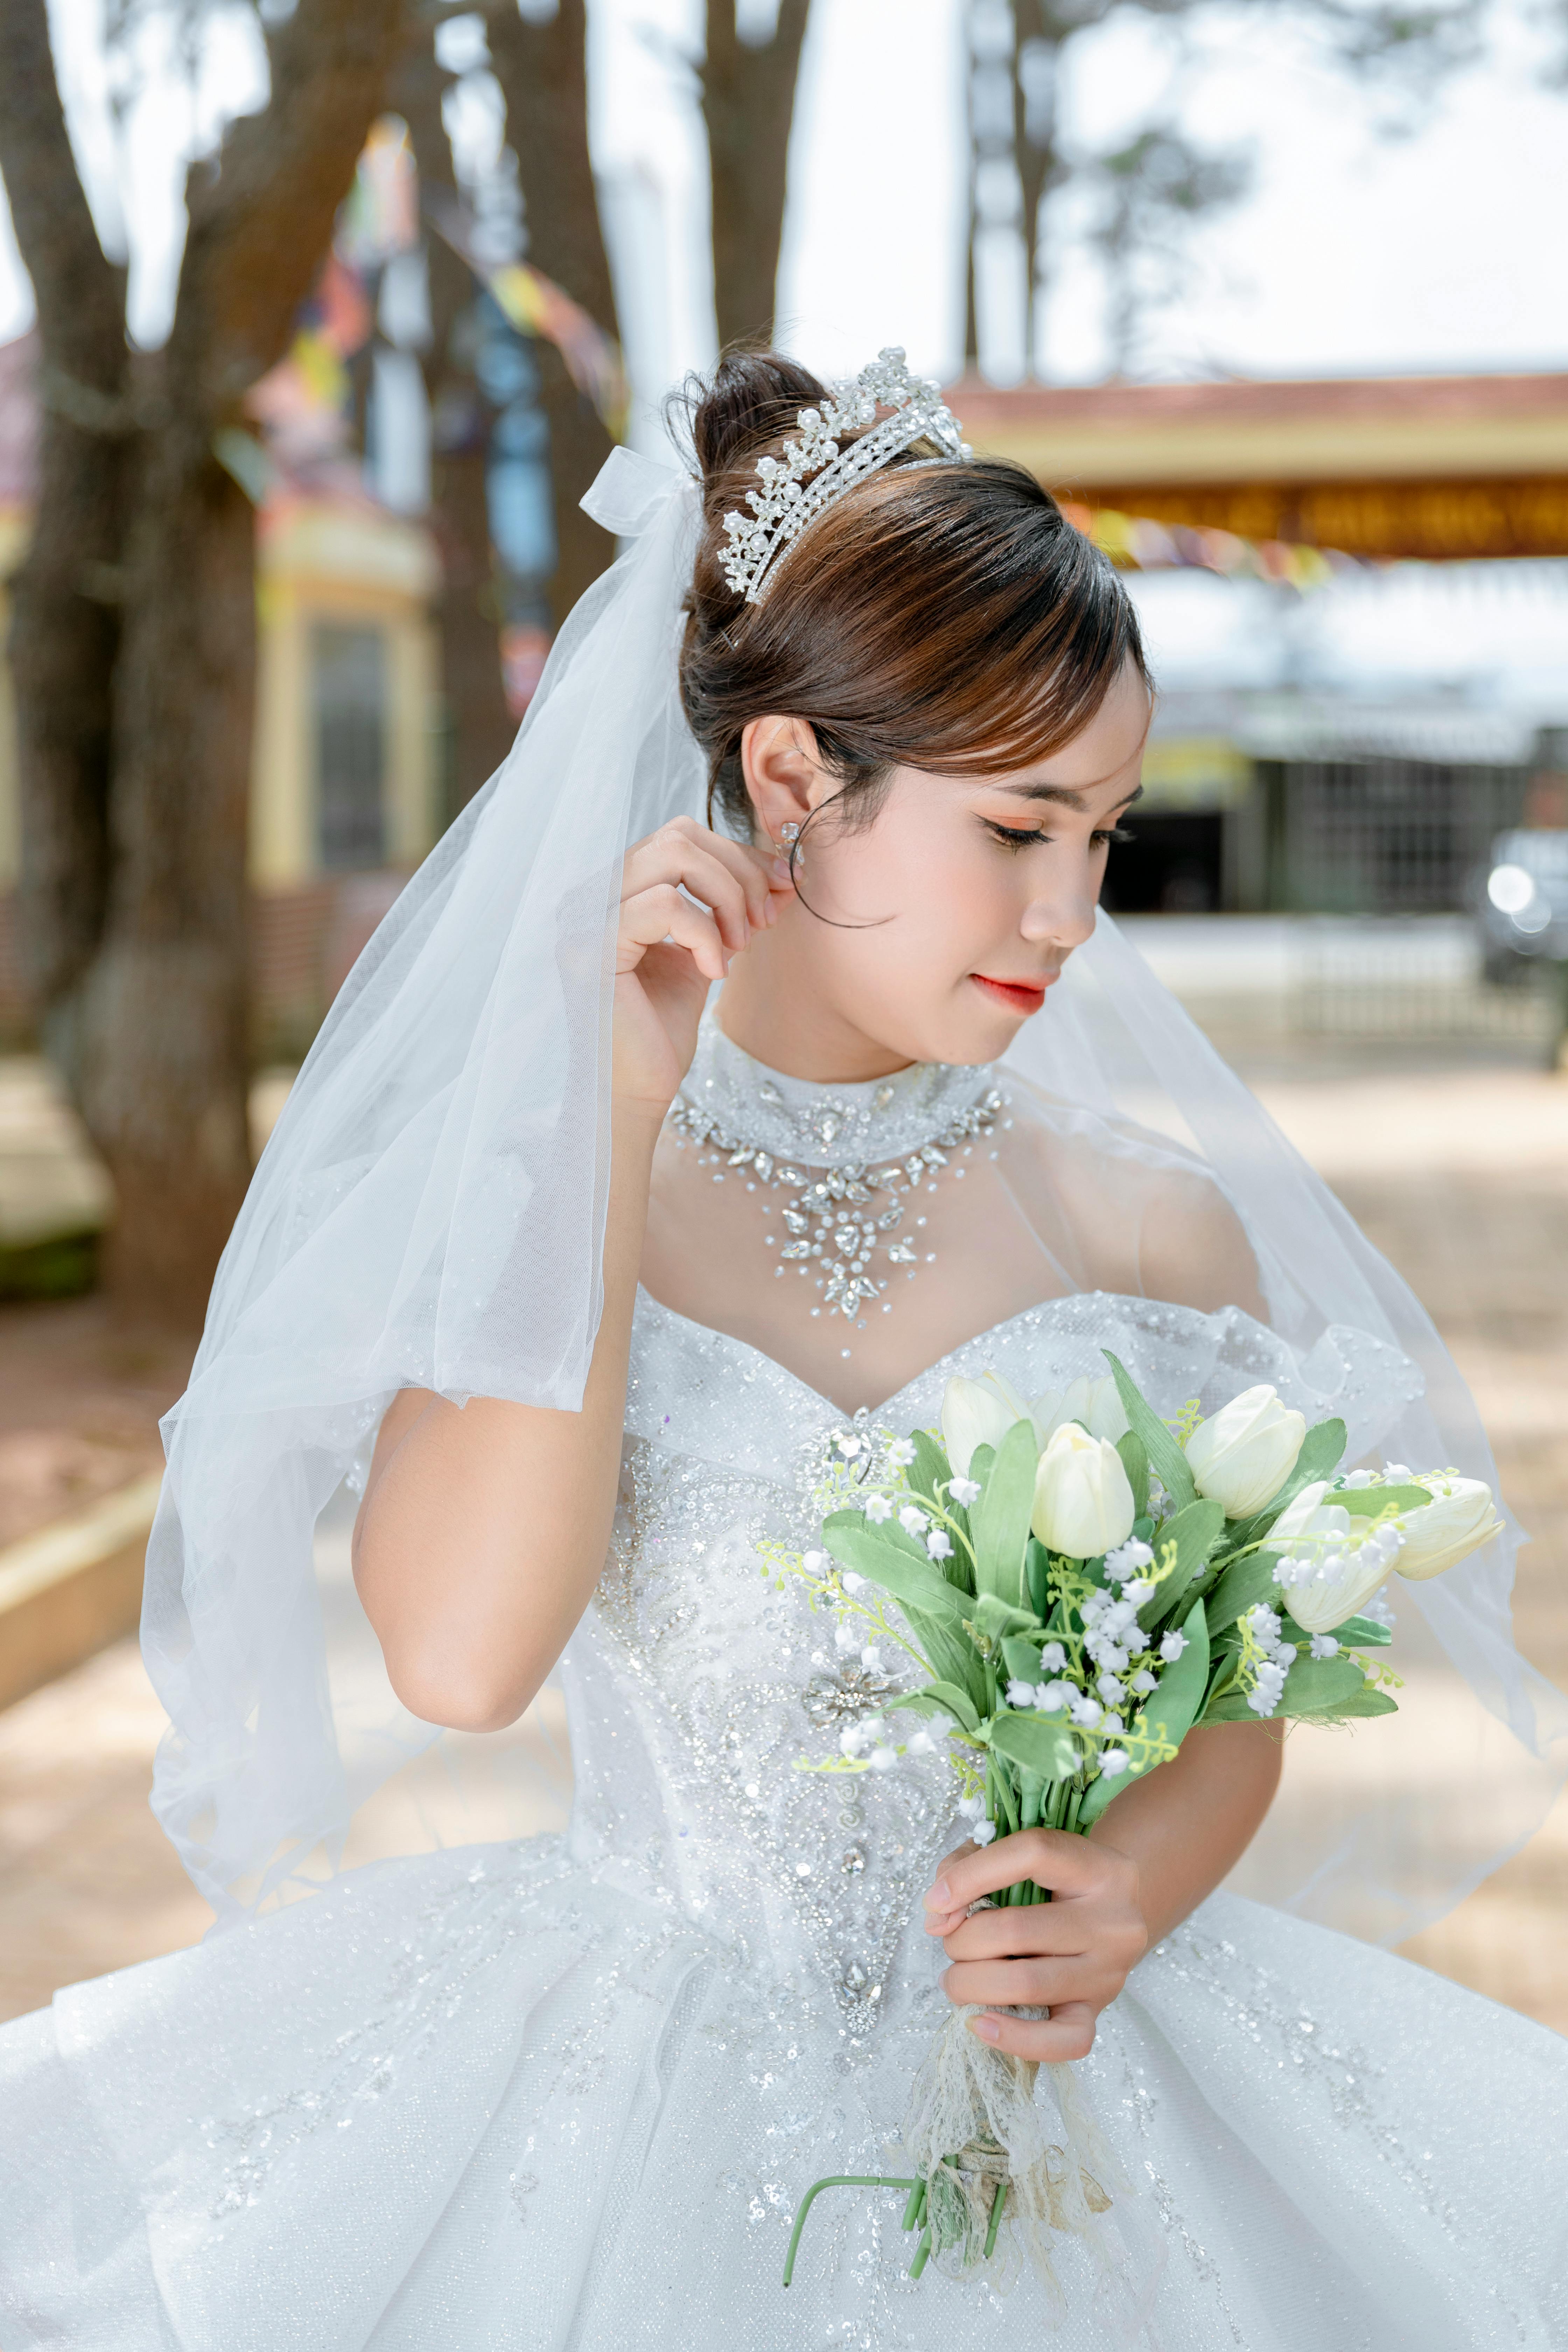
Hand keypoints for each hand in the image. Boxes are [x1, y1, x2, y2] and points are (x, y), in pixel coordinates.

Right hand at [613, 817, 791, 1110]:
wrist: (637, 1088)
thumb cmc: (663, 1027)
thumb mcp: (707, 951)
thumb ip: (730, 907)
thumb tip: (782, 873)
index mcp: (614, 890)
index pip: (682, 837)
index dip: (739, 856)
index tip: (782, 889)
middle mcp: (590, 894)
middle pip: (680, 836)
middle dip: (738, 872)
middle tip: (764, 923)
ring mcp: (585, 918)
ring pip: (673, 857)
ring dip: (726, 898)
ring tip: (740, 947)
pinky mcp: (592, 949)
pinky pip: (666, 907)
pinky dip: (705, 935)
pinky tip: (715, 973)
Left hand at [923, 1829, 1147, 2062]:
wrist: (1112, 1917)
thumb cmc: (1053, 1882)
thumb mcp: (1017, 1855)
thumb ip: (968, 1866)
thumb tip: (937, 1917)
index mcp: (1098, 1866)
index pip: (1033, 1853)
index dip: (972, 1875)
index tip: (935, 1899)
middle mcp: (1113, 1919)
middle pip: (1017, 1929)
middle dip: (962, 1940)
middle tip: (950, 1942)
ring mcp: (1109, 1971)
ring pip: (1027, 1983)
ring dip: (971, 1984)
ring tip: (956, 1980)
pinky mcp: (1098, 2011)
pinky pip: (1063, 2040)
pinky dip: (1013, 2038)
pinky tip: (980, 2023)